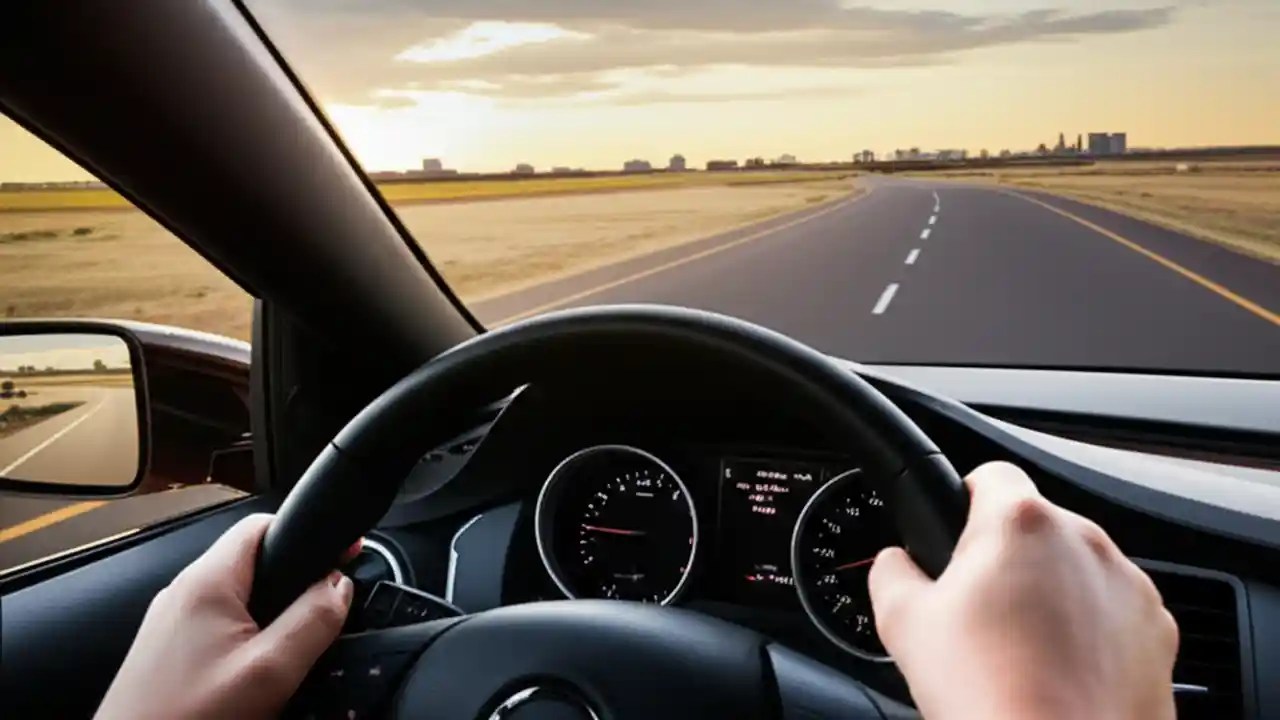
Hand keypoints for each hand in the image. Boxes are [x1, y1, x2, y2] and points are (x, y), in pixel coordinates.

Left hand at [96, 514, 357, 719]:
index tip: (344, 553)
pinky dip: (248, 635)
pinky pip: (218, 624)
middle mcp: (182, 593)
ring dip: (272, 610)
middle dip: (294, 578)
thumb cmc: (189, 719)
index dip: (307, 533)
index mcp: (206, 582)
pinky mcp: (166, 652)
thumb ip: (312, 621)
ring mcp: (170, 623)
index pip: (261, 525)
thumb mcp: (269, 672)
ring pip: (236, 596)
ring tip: (297, 643)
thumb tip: (339, 585)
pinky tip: (258, 669)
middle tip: (327, 608)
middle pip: (252, 560)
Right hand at [869, 461, 1177, 719]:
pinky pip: (1115, 613)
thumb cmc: (986, 694)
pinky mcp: (1157, 632)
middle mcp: (1085, 541)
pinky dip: (1092, 632)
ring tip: (1020, 652)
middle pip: (1036, 527)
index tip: (955, 536)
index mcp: (1020, 522)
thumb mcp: (903, 623)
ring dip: (1053, 593)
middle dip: (1008, 559)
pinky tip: (1060, 672)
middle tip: (978, 613)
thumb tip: (896, 563)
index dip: (964, 501)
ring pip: (1078, 570)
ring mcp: (1130, 586)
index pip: (990, 474)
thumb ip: (893, 571)